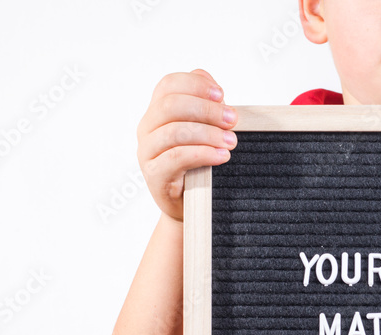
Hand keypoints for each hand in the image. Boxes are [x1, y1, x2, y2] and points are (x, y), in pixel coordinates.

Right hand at [136, 68, 237, 220]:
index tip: (222, 94)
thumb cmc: (200, 165)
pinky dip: (203, 154)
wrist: (192, 205)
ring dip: (208, 133)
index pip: (169, 85)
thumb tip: (216, 89)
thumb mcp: (204, 133)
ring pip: (174, 131)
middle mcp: (148, 129)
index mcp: (157, 112)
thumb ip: (207, 109)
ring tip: (231, 141)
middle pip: (170, 105)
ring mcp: (147, 152)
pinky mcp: (154, 175)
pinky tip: (222, 155)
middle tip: (233, 120)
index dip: (195, 84)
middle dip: (206, 109)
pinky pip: (176, 158)